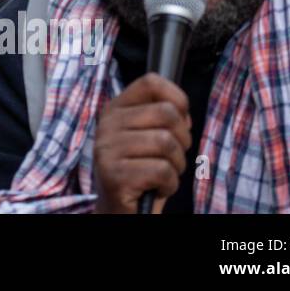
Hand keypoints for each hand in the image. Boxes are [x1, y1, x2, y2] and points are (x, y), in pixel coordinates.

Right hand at [92, 74, 190, 213]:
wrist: (119, 208)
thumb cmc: (140, 170)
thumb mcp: (148, 136)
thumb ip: (163, 117)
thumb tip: (182, 112)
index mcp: (115, 109)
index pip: (151, 82)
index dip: (177, 98)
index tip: (180, 119)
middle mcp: (107, 124)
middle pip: (167, 113)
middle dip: (182, 140)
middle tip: (171, 156)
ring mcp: (107, 149)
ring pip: (166, 143)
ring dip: (176, 165)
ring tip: (163, 174)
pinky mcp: (114, 175)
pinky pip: (162, 170)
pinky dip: (170, 184)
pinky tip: (157, 187)